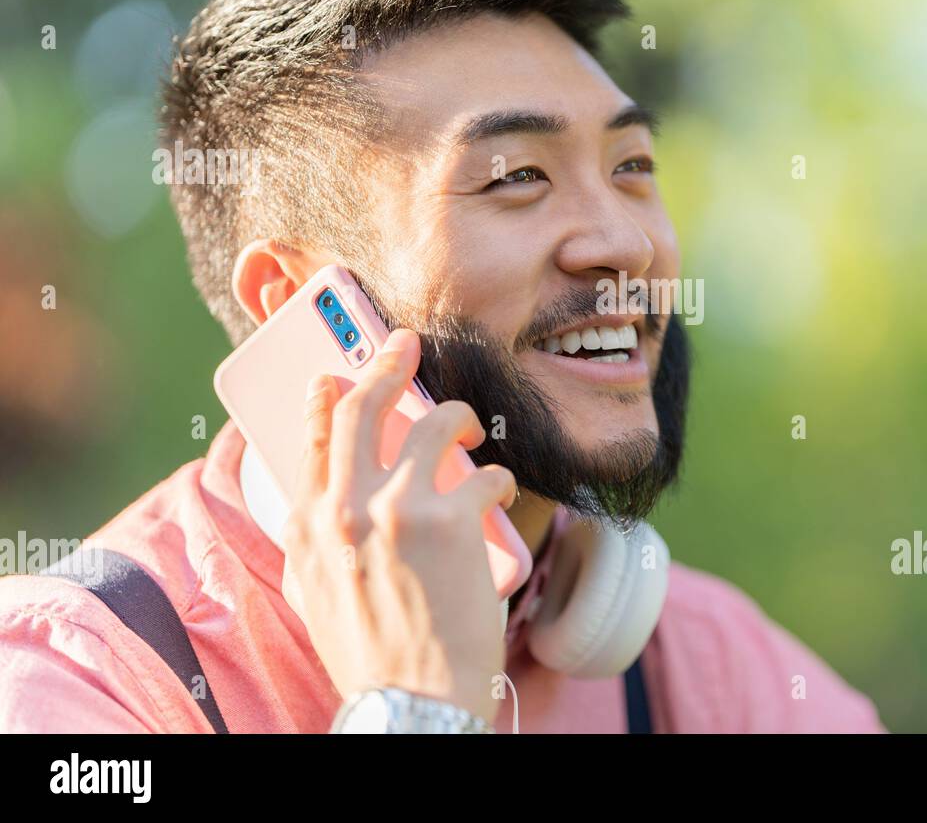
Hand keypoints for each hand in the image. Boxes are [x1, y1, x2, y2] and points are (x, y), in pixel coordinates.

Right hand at [281, 328, 515, 722]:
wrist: (411, 701)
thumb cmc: (369, 653)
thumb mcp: (316, 591)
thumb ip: (316, 536)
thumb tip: (321, 497)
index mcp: (308, 525)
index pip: (314, 437)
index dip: (329, 394)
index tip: (340, 371)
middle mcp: (346, 508)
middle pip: (362, 408)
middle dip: (386, 364)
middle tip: (406, 344)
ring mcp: (399, 510)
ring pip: (432, 425)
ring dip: (456, 415)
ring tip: (470, 424)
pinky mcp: (452, 522)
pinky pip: (485, 473)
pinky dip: (497, 475)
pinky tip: (499, 485)